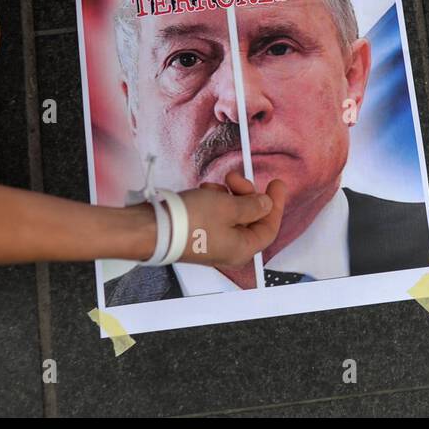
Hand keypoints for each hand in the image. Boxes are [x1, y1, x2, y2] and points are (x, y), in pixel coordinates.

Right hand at [167, 172, 286, 266]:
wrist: (152, 228)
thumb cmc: (190, 221)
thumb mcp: (229, 207)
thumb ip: (252, 206)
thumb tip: (266, 205)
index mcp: (242, 249)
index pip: (269, 228)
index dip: (275, 205)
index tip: (276, 184)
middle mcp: (229, 249)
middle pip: (250, 219)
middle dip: (246, 194)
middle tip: (236, 178)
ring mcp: (213, 241)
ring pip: (232, 214)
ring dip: (228, 195)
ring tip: (215, 185)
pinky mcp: (198, 233)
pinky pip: (215, 214)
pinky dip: (214, 200)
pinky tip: (204, 191)